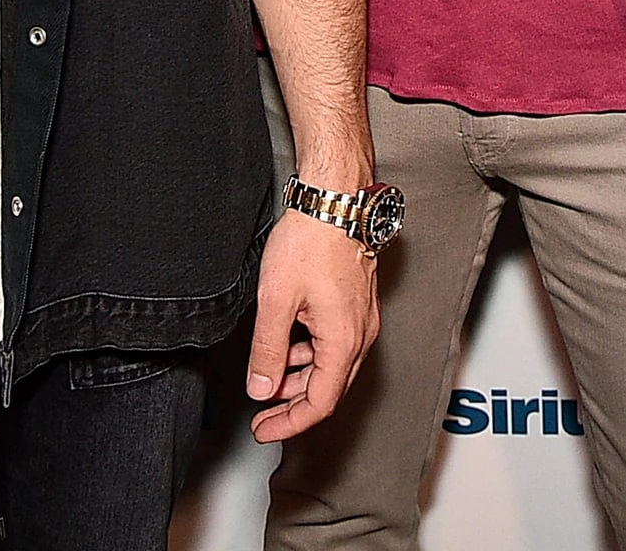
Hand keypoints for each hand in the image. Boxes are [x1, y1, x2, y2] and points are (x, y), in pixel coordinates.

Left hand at [245, 208, 379, 443]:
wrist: (334, 196)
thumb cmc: (311, 239)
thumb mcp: (276, 300)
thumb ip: (268, 351)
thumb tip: (262, 389)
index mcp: (344, 339)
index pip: (320, 402)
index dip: (290, 423)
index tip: (263, 429)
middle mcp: (361, 332)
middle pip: (330, 387)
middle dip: (294, 405)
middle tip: (263, 415)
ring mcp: (363, 315)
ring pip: (334, 364)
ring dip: (302, 378)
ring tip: (271, 378)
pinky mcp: (358, 299)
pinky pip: (337, 341)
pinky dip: (311, 354)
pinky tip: (290, 344)